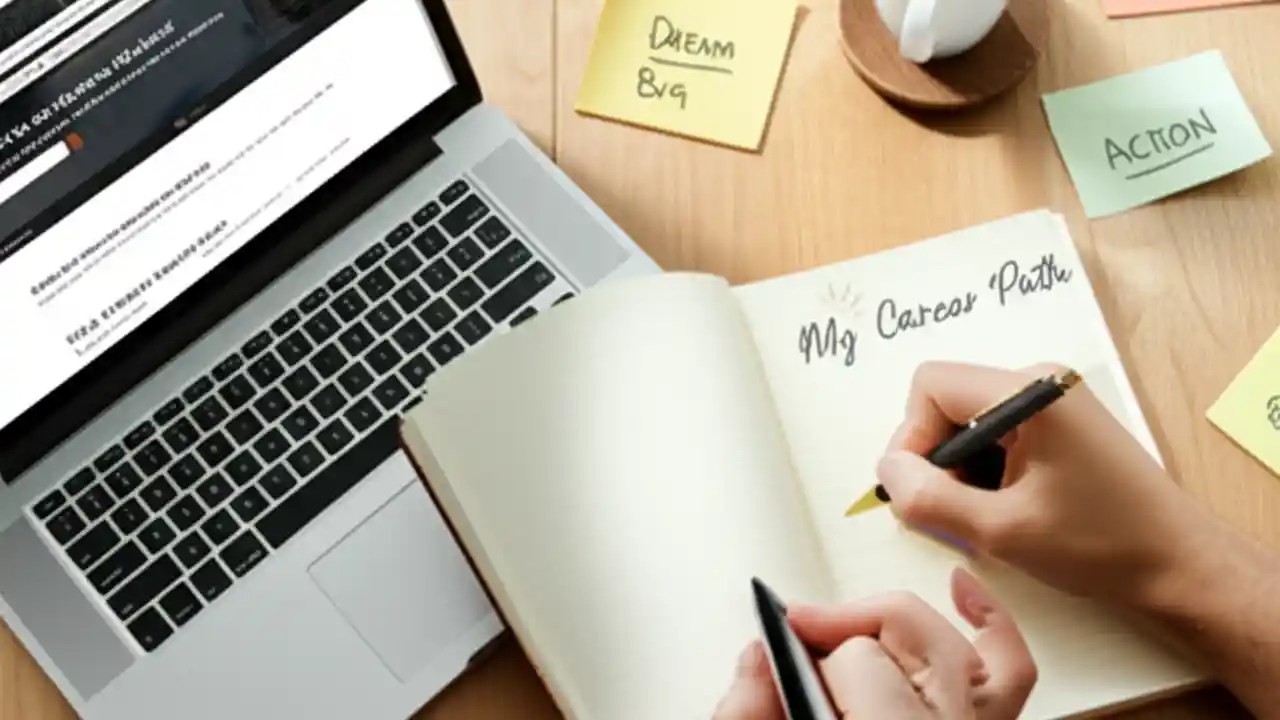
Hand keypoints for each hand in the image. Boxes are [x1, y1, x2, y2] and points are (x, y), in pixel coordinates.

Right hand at [714, 568, 1035, 719]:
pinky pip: (1010, 670)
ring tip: (860, 621)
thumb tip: (758, 658)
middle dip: (846, 633)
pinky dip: (991, 625)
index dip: (807, 644)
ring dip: (905, 619)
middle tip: (805, 645)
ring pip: (958, 644)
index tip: (780, 644)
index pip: (856, 656)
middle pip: (904, 635)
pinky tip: (962, 592)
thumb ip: (750, 712)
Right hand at [878, 361, 1206, 604]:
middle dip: (935, 457)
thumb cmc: (1099, 545)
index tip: (919, 491)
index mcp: (1030, 392)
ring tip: (982, 516)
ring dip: (960, 468)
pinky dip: (984, 469)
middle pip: (946, 400)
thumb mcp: (1001, 531)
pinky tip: (1004, 508)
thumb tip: (886, 471)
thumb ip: (930, 498)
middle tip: (949, 514)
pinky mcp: (1060, 423)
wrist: (1178, 564)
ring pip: (968, 419)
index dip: (911, 437)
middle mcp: (1039, 381)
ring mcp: (1053, 401)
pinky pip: (996, 432)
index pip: (931, 385)